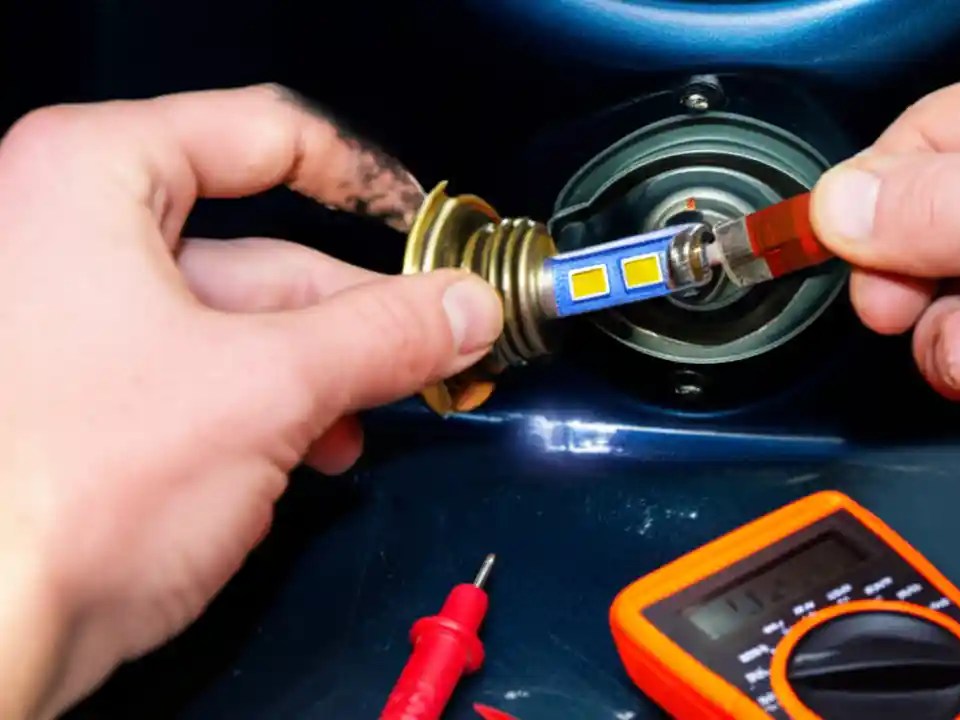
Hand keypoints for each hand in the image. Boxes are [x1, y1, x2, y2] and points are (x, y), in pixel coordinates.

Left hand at [0, 85, 501, 717]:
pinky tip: (311, 454)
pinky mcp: (86, 396)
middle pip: (265, 250)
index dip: (364, 179)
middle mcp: (68, 234)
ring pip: (242, 324)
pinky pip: (206, 375)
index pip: (265, 133)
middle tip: (437, 344)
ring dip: (324, 376)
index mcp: (89, 179)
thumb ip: (385, 335)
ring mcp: (72, 319)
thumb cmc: (57, 491)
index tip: (422, 225)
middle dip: (358, 315)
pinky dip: (271, 410)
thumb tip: (463, 307)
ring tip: (371, 420)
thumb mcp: (268, 388)